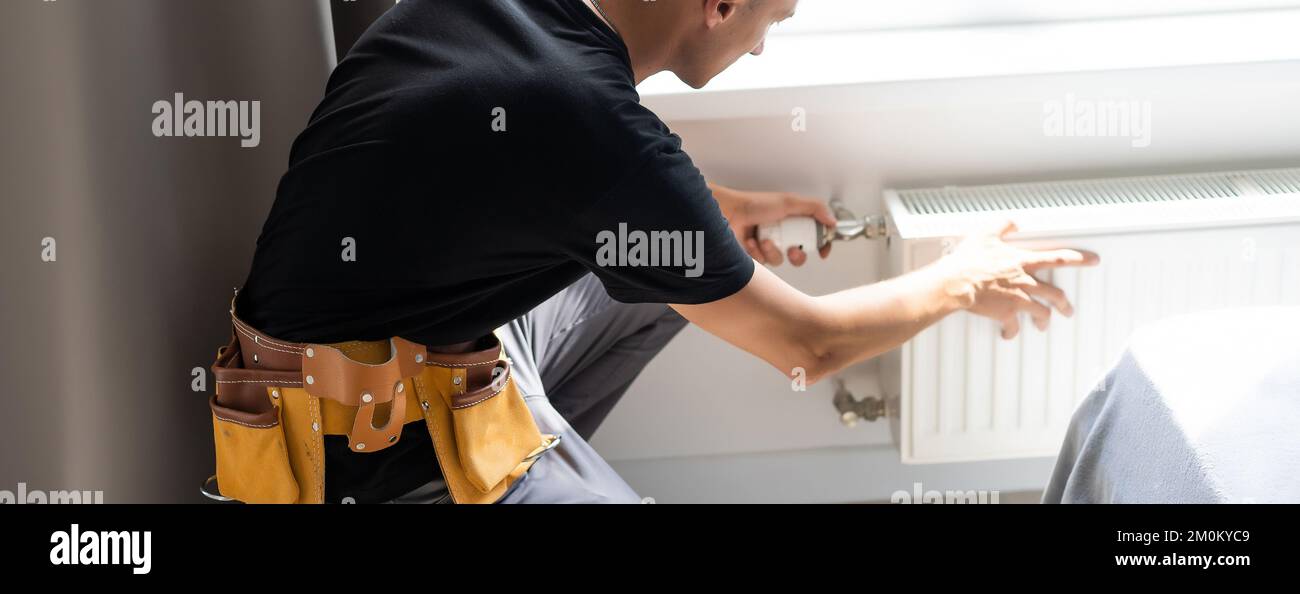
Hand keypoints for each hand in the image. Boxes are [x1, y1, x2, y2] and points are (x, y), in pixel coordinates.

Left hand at [709, 183, 837, 266]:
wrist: (726, 213)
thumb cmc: (754, 204)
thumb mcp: (789, 201)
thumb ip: (814, 208)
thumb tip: (833, 221)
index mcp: (792, 220)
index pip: (813, 236)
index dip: (820, 245)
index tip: (822, 252)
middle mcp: (782, 233)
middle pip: (799, 254)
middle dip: (797, 255)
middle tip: (792, 249)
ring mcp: (768, 245)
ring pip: (781, 261)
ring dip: (773, 251)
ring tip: (762, 239)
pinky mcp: (754, 256)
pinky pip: (763, 263)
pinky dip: (757, 252)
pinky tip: (750, 241)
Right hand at [930, 221, 1099, 338]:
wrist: (955, 283)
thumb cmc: (967, 260)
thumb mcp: (984, 235)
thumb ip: (1002, 226)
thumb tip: (1013, 221)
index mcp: (1022, 261)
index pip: (1059, 258)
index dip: (1080, 259)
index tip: (1094, 261)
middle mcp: (1025, 282)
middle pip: (1055, 294)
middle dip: (1064, 304)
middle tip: (1068, 309)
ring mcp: (1017, 300)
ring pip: (1041, 313)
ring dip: (1043, 320)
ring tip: (1043, 325)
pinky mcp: (1005, 314)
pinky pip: (1014, 327)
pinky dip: (1012, 332)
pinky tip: (1009, 334)